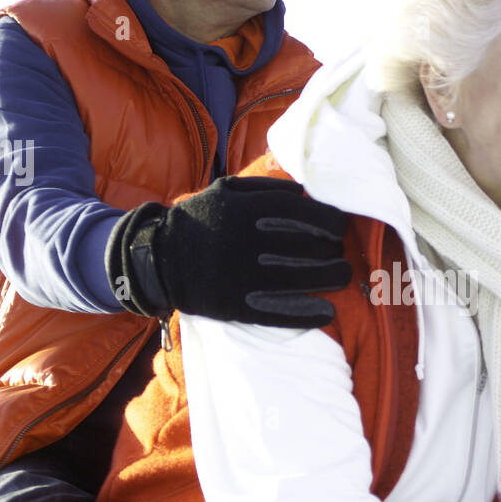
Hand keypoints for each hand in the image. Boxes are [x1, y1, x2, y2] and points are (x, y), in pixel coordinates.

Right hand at [106, 176, 351, 328]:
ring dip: (331, 278)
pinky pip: (280, 311)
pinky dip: (308, 314)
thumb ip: (266, 188)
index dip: (331, 222)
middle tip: (341, 255)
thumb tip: (307, 192)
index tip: (340, 228)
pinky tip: (327, 313)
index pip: (305, 213)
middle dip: (334, 252)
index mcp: (248, 210)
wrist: (158, 259)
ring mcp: (243, 275)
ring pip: (301, 278)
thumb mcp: (226, 190)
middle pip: (309, 247)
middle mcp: (249, 241)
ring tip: (342, 276)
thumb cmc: (200, 220)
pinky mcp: (236, 304)